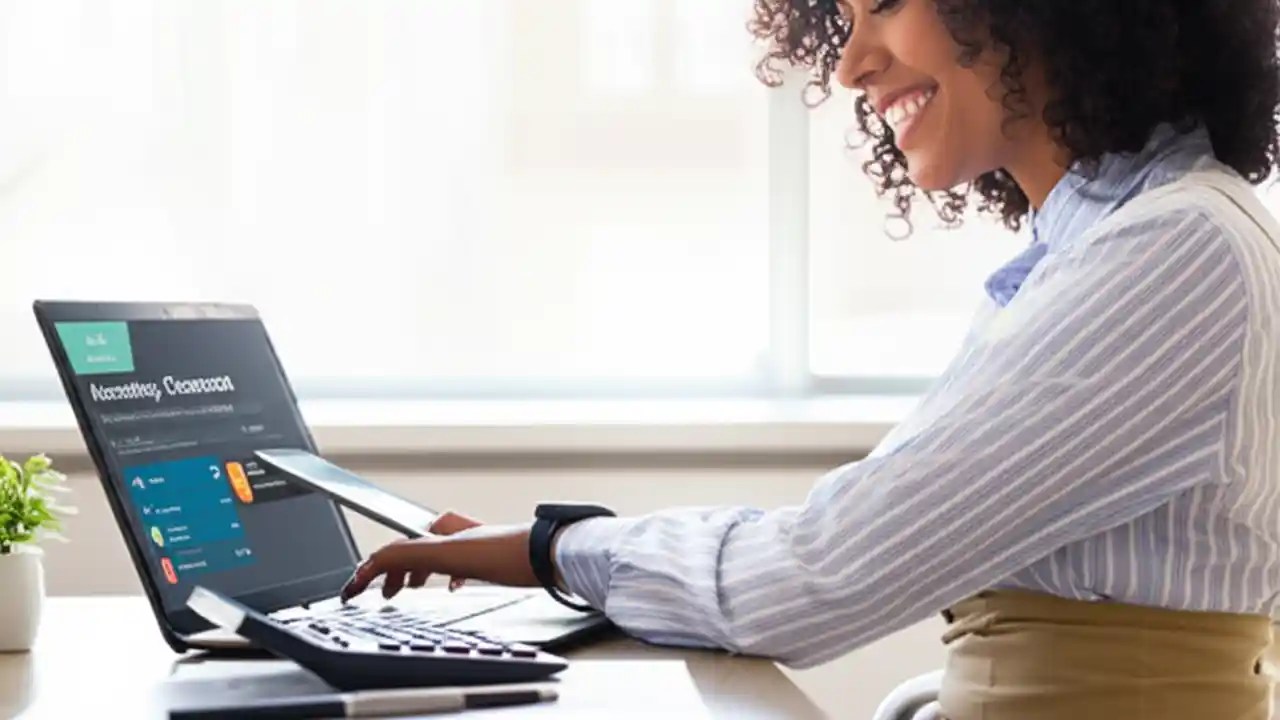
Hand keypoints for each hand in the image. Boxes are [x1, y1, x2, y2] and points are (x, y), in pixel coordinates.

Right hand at [342, 522, 538, 601]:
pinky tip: (457, 584)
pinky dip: (449, 573)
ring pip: (436, 553)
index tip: (354, 586)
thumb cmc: (511, 555)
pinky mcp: (496, 556)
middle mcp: (458, 531)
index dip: (371, 567)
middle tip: (383, 590)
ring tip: (411, 585)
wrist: (553, 555)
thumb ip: (409, 555)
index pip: (395, 546)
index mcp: (442, 529)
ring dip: (418, 570)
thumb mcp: (450, 555)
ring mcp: (477, 542)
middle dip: (393, 568)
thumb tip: (372, 561)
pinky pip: (461, 563)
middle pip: (413, 547)